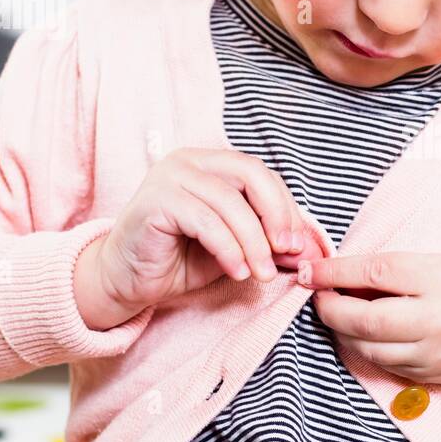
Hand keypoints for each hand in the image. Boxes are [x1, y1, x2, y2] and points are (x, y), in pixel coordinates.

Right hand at [74, 147, 328, 329]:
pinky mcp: (154, 201)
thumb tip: (312, 248)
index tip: (299, 245)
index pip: (262, 175)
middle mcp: (190, 160)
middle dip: (277, 216)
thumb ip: (269, 242)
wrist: (127, 281)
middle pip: (251, 175)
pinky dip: (229, 249)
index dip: (286, 208)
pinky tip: (238, 272)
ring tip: (261, 274)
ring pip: (230, 202)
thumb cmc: (181, 259)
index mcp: (211, 163)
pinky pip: (205, 222)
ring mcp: (169, 176)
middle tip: (287, 252)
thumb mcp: (237, 248)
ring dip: (254, 242)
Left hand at [296, 252, 440, 386]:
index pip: (376, 274)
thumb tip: (338, 274)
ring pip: (369, 347)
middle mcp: (438, 320)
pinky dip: (364, 347)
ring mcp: (433, 354)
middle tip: (318, 297)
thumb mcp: (439, 264)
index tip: (310, 272)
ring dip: (343, 331)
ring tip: (337, 313)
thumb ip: (393, 269)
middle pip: (366, 319)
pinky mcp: (429, 376)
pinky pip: (383, 363)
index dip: (336, 273)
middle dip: (331, 308)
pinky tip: (361, 333)